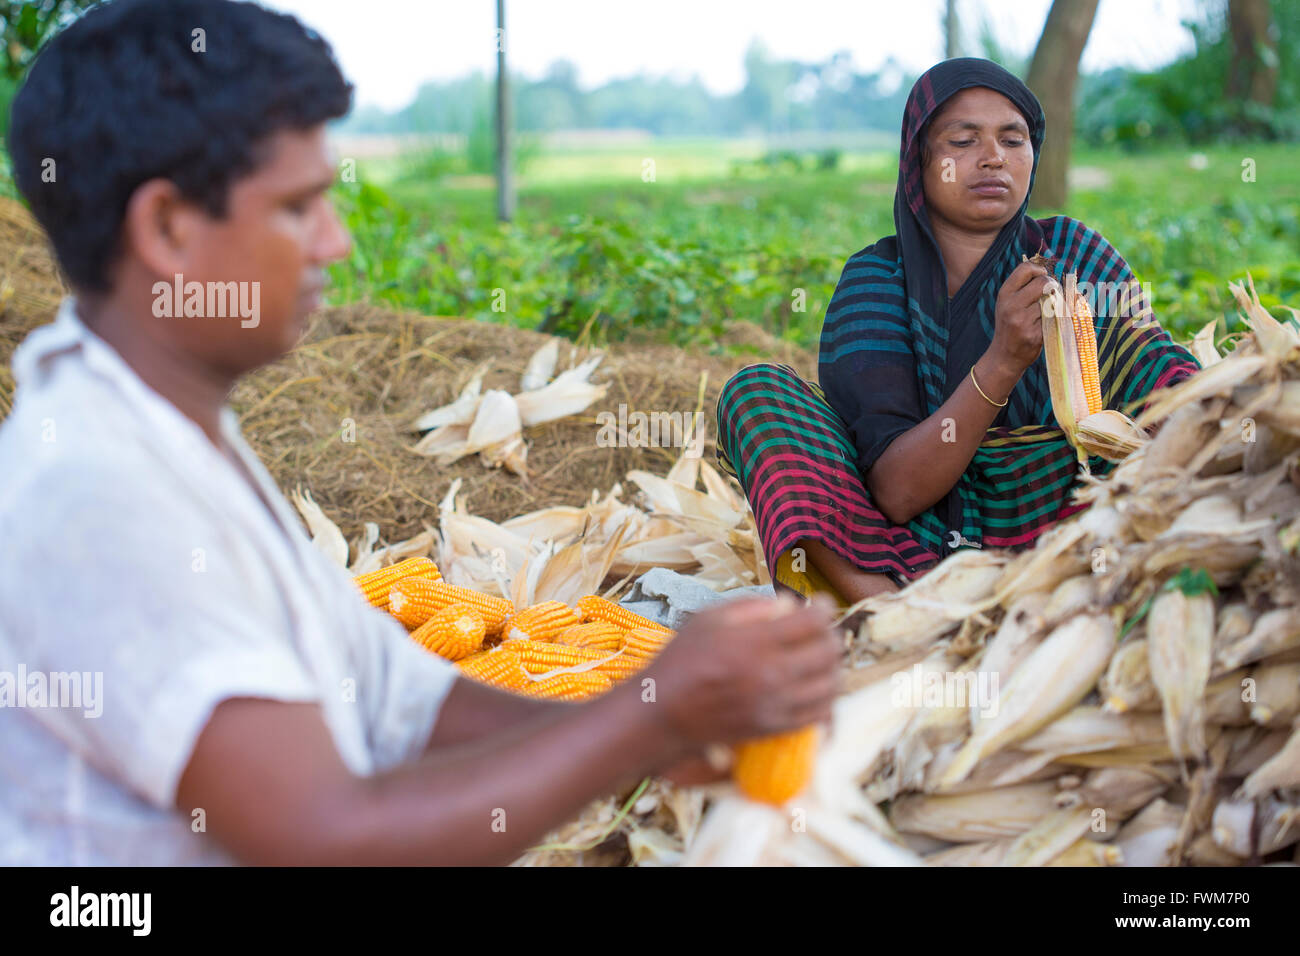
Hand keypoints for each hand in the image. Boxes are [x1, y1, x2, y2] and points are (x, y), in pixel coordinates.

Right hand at [647, 594, 841, 752]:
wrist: (663, 712)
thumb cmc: (682, 660)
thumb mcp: (708, 618)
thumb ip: (751, 607)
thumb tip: (788, 604)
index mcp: (755, 642)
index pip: (812, 621)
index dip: (823, 607)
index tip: (820, 602)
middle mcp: (771, 674)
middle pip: (828, 652)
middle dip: (830, 634)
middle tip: (820, 629)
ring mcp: (775, 704)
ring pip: (829, 684)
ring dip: (832, 666)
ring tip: (820, 657)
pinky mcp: (774, 727)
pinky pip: (817, 714)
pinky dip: (824, 698)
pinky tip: (815, 687)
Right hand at [991, 260, 1056, 372]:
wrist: (1004, 356)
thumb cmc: (1010, 326)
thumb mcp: (1009, 303)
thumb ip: (1023, 288)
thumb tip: (1051, 274)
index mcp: (1004, 294)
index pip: (1025, 269)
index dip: (1040, 270)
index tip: (1044, 277)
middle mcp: (1011, 305)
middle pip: (1043, 283)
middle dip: (1052, 286)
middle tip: (1052, 294)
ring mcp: (1022, 321)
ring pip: (1052, 302)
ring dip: (1054, 306)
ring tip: (1045, 314)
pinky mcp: (1034, 335)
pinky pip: (1054, 319)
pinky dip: (1054, 321)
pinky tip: (1044, 327)